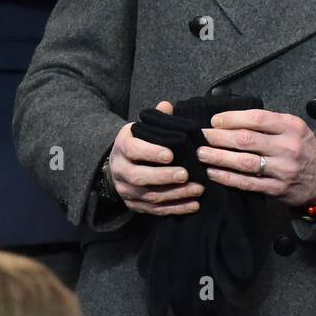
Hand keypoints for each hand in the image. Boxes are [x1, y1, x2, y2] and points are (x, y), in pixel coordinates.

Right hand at [107, 101, 203, 215]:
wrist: (119, 164)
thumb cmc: (139, 142)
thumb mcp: (143, 128)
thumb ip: (157, 119)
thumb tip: (167, 105)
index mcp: (123, 146)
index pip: (133, 150)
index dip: (151, 152)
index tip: (171, 154)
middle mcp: (121, 170)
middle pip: (139, 177)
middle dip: (163, 177)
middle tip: (185, 174)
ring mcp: (127, 190)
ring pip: (149, 196)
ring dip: (175, 194)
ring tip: (197, 189)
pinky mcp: (135, 205)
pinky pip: (155, 210)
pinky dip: (175, 208)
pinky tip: (194, 205)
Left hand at [198, 108, 315, 206]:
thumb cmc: (303, 148)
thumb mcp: (294, 128)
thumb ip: (269, 122)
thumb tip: (232, 118)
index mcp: (292, 126)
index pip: (257, 118)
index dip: (232, 118)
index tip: (215, 120)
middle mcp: (288, 147)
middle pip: (247, 140)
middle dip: (219, 137)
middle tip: (202, 136)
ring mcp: (282, 170)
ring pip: (244, 162)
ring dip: (219, 157)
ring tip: (202, 153)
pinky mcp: (276, 189)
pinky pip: (247, 183)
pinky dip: (227, 178)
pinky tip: (213, 172)